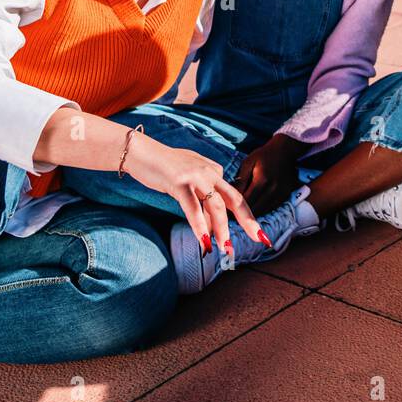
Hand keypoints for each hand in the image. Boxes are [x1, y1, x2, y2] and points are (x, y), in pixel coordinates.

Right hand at [123, 135, 263, 254]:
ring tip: (226, 249)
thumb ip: (202, 204)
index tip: (257, 234)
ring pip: (215, 206)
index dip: (245, 217)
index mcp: (215, 172)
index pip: (232, 198)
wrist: (141, 152)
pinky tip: (204, 241)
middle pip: (235, 199)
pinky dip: (199, 225)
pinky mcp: (179, 182)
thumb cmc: (164, 170)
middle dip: (248, 221)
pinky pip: (192, 207)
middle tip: (260, 239)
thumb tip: (212, 230)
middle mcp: (210, 172)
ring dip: (222, 229)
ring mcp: (195, 176)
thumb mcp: (189, 185)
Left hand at [233, 133, 308, 216]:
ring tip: (241, 215)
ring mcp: (281, 193)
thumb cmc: (264, 155)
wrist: (285, 151)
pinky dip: (262, 210)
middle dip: (242, 215)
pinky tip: (254, 209)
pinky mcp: (286, 195)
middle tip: (231, 217)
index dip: (234, 208)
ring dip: (252, 215)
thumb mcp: (248, 163)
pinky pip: (271, 208)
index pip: (246, 201)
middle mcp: (273, 189)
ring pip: (264, 211)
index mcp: (262, 180)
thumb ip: (240, 180)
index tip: (225, 213)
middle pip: (255, 210)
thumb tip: (230, 195)